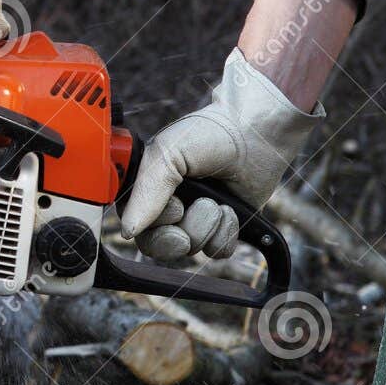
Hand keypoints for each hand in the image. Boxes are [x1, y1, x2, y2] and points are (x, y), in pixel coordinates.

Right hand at [121, 48, 323, 260]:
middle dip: (180, 234)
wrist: (256, 134)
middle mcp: (166, 206)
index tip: (176, 207)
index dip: (152, 226)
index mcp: (145, 188)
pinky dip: (225, 234)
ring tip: (219, 201)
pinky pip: (216, 251)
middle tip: (197, 213)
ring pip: (190, 249)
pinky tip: (231, 210)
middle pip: (158, 245)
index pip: (132, 225)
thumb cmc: (209, 133)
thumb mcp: (167, 153)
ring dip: (207, 226)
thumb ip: (144, 192)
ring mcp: (194, 219)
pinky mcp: (222, 228)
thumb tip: (128, 230)